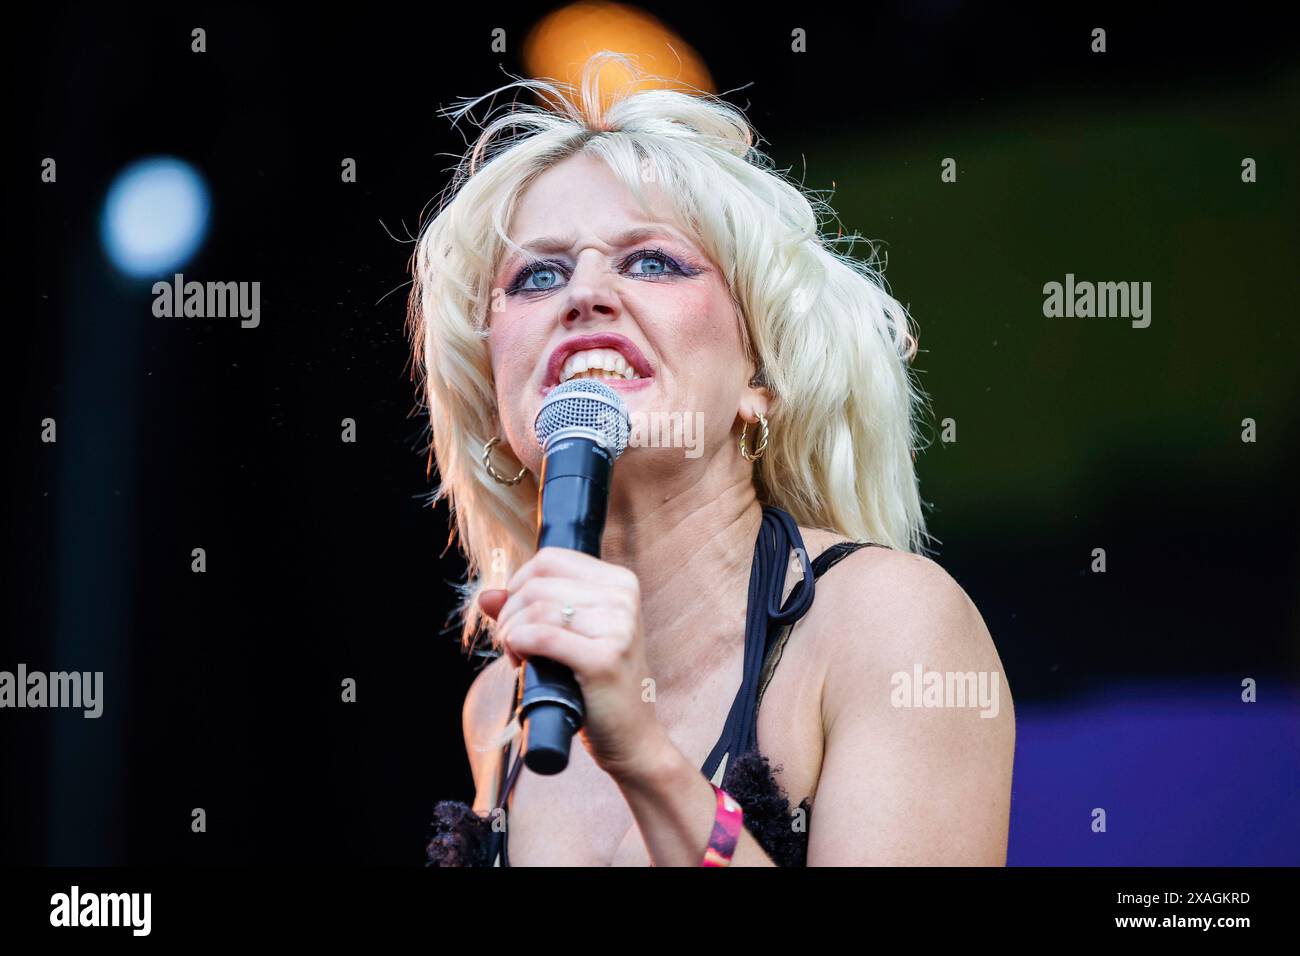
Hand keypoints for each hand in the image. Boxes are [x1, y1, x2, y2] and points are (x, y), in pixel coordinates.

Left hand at [480, 547, 664, 781]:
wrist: (632, 736)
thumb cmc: (597, 685)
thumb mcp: (569, 636)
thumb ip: (528, 610)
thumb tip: (486, 596)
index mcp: (621, 582)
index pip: (550, 559)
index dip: (520, 585)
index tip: (519, 616)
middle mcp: (624, 598)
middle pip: (538, 584)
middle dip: (511, 615)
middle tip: (514, 645)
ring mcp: (618, 627)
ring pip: (536, 610)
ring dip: (512, 634)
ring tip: (520, 658)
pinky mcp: (604, 659)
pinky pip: (540, 637)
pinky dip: (518, 646)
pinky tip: (522, 662)